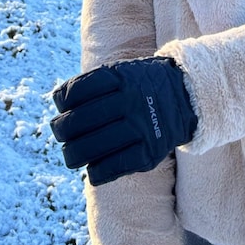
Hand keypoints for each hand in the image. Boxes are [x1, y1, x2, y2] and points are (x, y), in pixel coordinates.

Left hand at [50, 57, 196, 184]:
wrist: (186, 96)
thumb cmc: (142, 86)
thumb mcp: (121, 72)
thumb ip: (92, 84)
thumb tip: (57, 101)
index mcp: (121, 78)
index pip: (77, 91)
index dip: (62, 101)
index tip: (62, 106)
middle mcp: (131, 101)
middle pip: (79, 121)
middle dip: (62, 130)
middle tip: (61, 133)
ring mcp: (141, 127)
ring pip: (92, 148)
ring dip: (73, 155)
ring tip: (71, 155)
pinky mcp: (150, 152)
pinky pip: (113, 167)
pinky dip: (96, 172)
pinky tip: (92, 170)